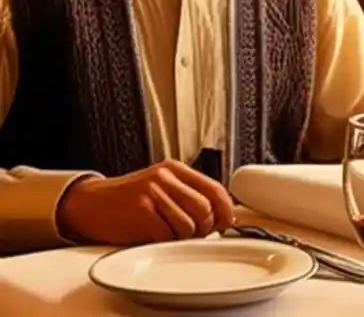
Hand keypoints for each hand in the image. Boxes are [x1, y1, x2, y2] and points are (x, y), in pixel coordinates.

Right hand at [56, 159, 235, 244]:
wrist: (88, 203)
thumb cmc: (128, 199)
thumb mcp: (161, 188)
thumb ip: (188, 196)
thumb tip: (221, 218)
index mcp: (175, 169)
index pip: (214, 188)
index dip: (226, 209)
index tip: (227, 223)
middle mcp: (164, 178)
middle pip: (204, 208)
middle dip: (204, 227)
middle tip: (193, 233)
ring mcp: (151, 193)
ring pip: (188, 224)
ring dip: (183, 237)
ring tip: (169, 234)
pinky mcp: (140, 211)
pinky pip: (166, 235)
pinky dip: (165, 242)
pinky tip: (154, 236)